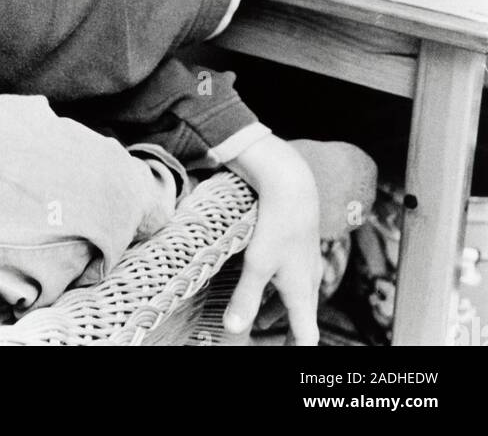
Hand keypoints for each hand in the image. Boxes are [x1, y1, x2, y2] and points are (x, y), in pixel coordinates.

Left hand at [225, 135, 321, 344]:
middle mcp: (309, 279)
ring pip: (295, 296)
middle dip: (289, 335)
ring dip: (278, 312)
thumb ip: (245, 298)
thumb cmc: (277, 224)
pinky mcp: (299, 246)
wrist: (291, 184)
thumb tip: (232, 330)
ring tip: (261, 321)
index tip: (288, 357)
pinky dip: (278, 289)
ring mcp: (306, 262)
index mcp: (302, 291)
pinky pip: (292, 277)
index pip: (306, 334)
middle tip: (275, 346)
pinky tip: (263, 283)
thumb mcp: (257, 264)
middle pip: (303, 318)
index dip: (297, 350)